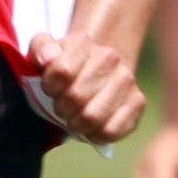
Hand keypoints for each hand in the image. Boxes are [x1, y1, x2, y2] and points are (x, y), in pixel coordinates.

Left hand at [28, 30, 146, 145]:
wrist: (99, 69)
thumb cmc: (66, 65)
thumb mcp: (45, 51)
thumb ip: (41, 50)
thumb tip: (48, 60)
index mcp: (82, 42)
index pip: (61, 71)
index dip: (50, 87)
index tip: (51, 88)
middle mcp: (109, 58)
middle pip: (75, 97)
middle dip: (62, 108)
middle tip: (63, 106)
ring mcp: (125, 80)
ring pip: (92, 117)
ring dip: (77, 124)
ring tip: (75, 117)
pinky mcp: (137, 102)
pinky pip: (111, 131)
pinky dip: (96, 135)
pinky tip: (91, 126)